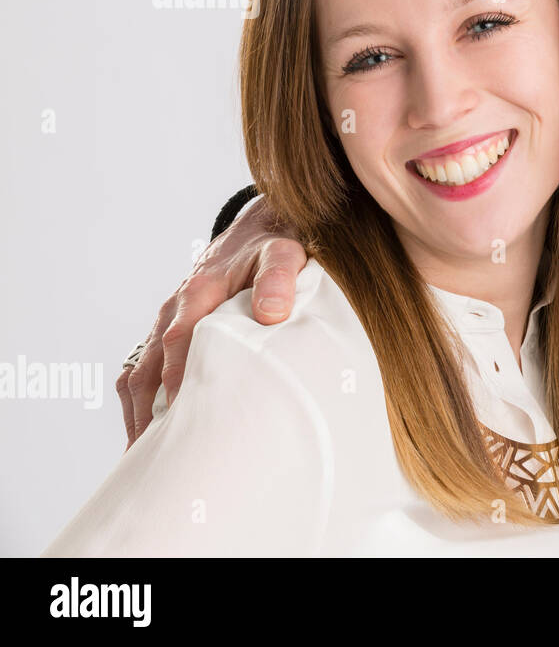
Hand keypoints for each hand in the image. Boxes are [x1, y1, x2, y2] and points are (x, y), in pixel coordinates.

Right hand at [117, 198, 307, 447]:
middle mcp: (173, 308)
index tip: (183, 418)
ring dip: (138, 416)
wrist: (257, 233)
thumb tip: (270, 312)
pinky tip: (146, 439)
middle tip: (161, 458)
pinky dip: (137, 406)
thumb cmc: (274, 250)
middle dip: (151, 413)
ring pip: (139, 375)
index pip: (180, 340)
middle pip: (151, 367)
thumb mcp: (284, 256)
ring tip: (145, 462)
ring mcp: (164, 323)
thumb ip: (278, 280)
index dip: (179, 379)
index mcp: (200, 291)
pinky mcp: (165, 336)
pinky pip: (138, 374)